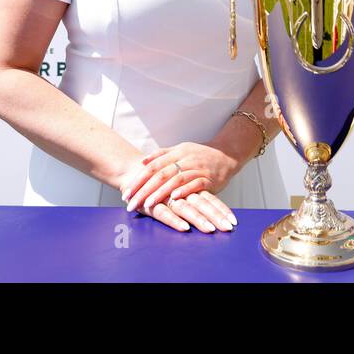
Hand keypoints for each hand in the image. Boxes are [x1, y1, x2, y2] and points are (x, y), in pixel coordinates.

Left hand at [119, 142, 238, 224]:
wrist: (227, 154)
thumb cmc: (200, 155)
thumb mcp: (181, 150)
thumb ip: (162, 155)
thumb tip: (143, 162)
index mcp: (177, 153)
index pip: (153, 166)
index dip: (138, 180)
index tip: (126, 193)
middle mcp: (186, 159)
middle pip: (161, 174)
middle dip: (144, 190)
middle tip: (131, 203)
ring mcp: (198, 169)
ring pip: (175, 180)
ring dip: (160, 193)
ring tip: (147, 204)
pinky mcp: (210, 179)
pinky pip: (195, 185)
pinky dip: (184, 190)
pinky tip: (174, 198)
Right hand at [133, 190, 237, 233]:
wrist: (134, 172)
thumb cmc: (161, 181)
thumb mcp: (180, 185)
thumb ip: (195, 194)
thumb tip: (214, 211)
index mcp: (190, 185)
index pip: (210, 198)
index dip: (221, 209)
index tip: (233, 222)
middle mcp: (181, 190)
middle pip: (202, 204)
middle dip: (216, 217)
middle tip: (227, 229)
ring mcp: (167, 196)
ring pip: (186, 208)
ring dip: (199, 219)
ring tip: (210, 230)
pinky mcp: (152, 203)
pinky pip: (165, 213)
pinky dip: (175, 220)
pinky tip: (185, 228)